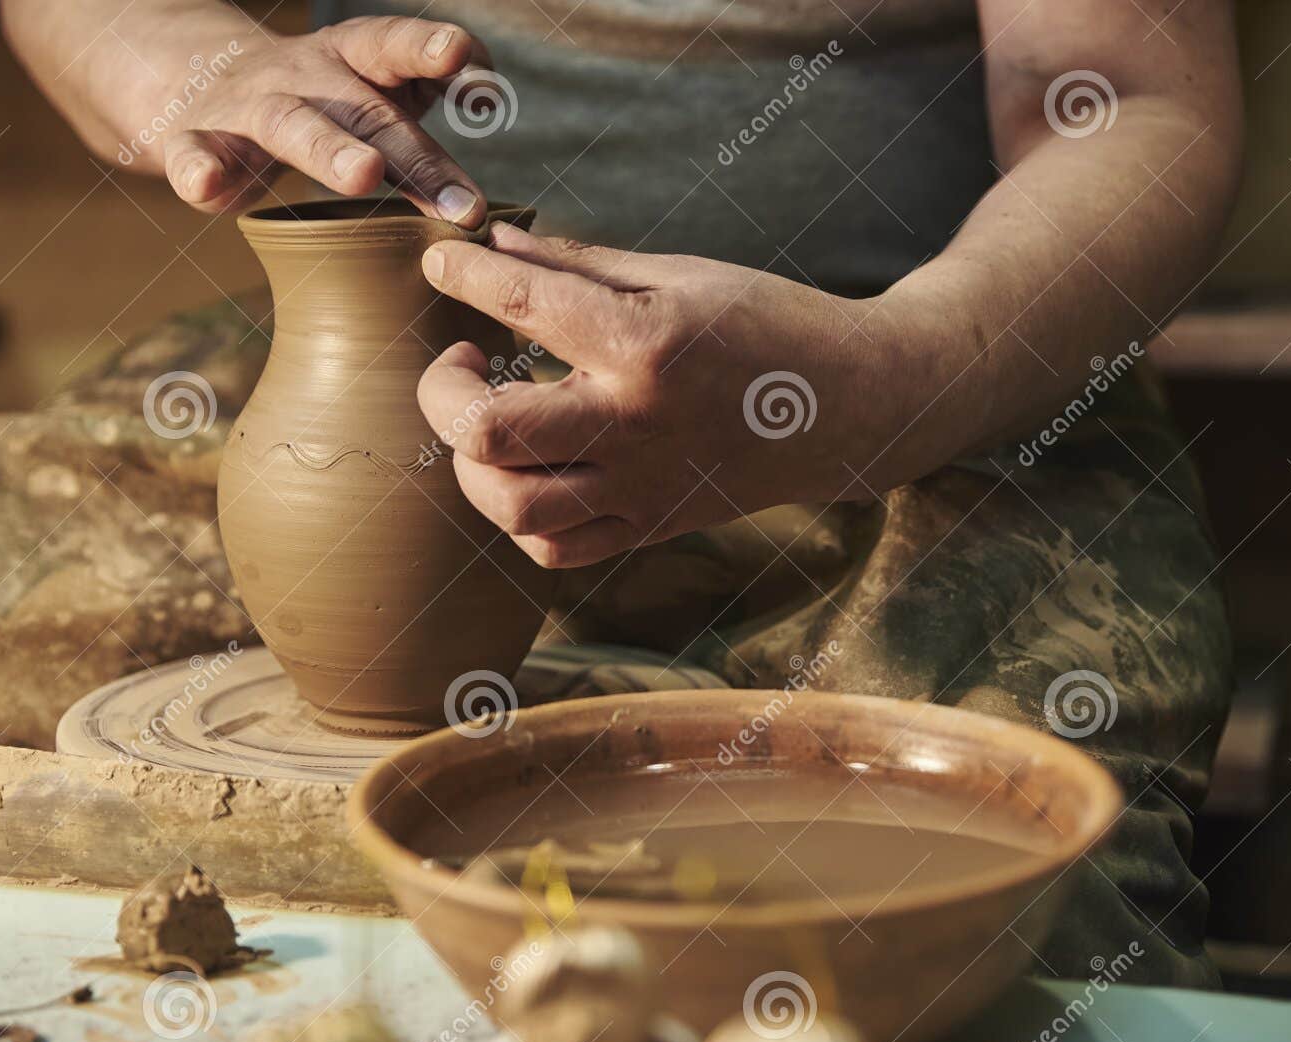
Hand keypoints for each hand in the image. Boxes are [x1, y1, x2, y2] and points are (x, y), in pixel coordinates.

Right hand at [157, 16, 489, 219]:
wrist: (194, 81)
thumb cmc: (312, 102)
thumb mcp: (368, 92)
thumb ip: (420, 115)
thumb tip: (483, 137)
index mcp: (352, 59)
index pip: (398, 48)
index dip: (435, 55)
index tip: (475, 78)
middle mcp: (306, 77)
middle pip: (366, 111)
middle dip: (415, 153)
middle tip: (459, 200)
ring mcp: (248, 109)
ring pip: (291, 126)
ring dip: (329, 149)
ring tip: (364, 175)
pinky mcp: (197, 143)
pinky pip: (194, 155)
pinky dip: (197, 171)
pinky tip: (205, 186)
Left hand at [417, 223, 901, 567]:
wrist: (849, 407)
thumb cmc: (768, 326)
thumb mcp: (679, 274)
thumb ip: (580, 265)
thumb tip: (496, 244)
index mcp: (646, 347)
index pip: (522, 305)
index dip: (464, 275)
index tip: (442, 262)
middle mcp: (635, 427)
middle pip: (489, 433)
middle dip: (444, 393)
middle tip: (461, 363)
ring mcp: (641, 489)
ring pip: (513, 507)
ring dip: (475, 465)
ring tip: (489, 421)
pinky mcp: (649, 527)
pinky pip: (555, 548)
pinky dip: (520, 515)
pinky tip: (529, 468)